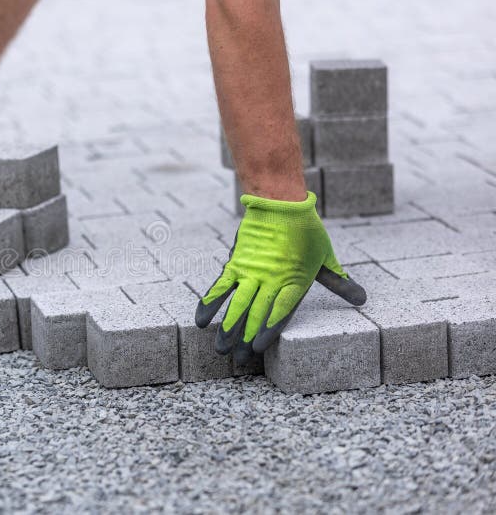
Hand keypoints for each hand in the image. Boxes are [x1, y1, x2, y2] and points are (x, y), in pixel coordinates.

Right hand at [194, 191, 365, 364]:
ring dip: (228, 328)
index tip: (259, 348)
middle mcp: (271, 279)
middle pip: (257, 314)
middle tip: (240, 361)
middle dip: (246, 339)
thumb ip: (339, 281)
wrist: (280, 201)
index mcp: (295, 280)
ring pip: (237, 305)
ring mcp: (251, 272)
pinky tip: (202, 321)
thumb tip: (361, 299)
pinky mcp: (236, 263)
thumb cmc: (306, 229)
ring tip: (221, 349)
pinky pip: (220, 286)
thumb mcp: (325, 256)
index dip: (269, 330)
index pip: (280, 311)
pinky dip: (210, 303)